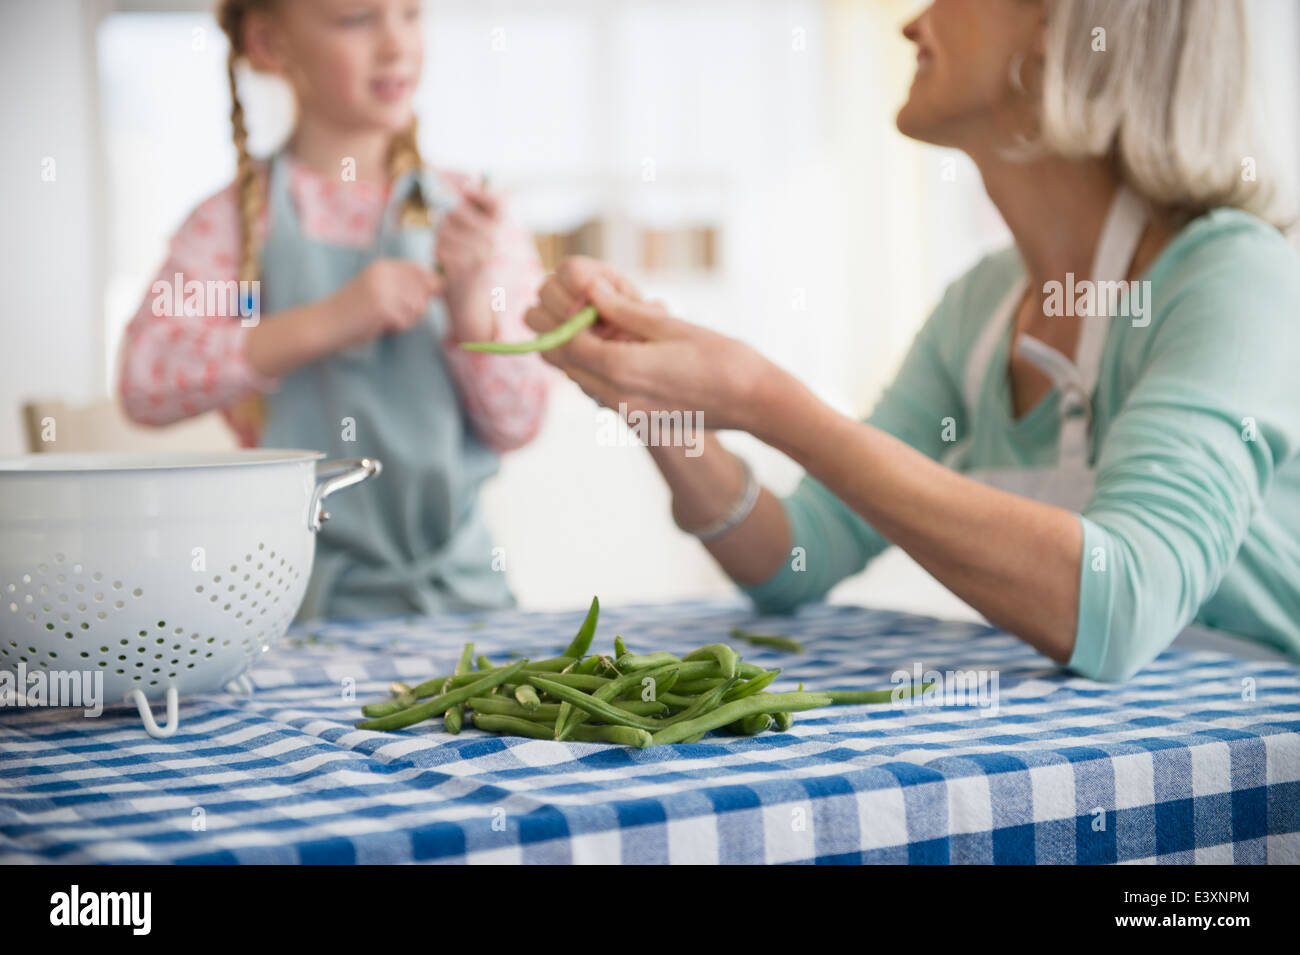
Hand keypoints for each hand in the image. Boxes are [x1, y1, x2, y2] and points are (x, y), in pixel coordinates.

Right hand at [326, 258, 444, 350]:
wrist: (324, 324)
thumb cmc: (354, 311)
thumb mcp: (378, 288)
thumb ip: (404, 285)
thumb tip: (440, 285)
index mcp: (383, 265)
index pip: (422, 271)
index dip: (425, 288)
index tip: (410, 301)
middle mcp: (384, 273)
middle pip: (424, 291)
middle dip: (417, 307)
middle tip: (396, 315)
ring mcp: (383, 290)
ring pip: (418, 307)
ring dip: (407, 319)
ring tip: (385, 320)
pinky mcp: (382, 308)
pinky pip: (406, 321)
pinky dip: (396, 328)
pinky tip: (379, 326)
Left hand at [437, 183, 503, 342]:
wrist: (471, 307)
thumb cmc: (468, 270)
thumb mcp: (476, 242)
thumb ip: (473, 216)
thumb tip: (467, 183)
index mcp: (499, 231)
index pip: (496, 201)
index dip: (480, 192)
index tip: (465, 190)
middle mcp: (493, 239)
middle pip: (456, 213)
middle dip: (445, 225)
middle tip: (449, 241)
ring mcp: (481, 253)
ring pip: (444, 231)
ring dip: (438, 243)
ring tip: (448, 256)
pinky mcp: (467, 267)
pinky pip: (440, 249)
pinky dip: (437, 257)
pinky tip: (445, 266)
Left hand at [525, 256, 771, 433]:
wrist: (753, 401)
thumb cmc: (721, 357)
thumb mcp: (670, 325)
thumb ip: (625, 311)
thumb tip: (591, 290)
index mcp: (624, 369)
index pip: (570, 344)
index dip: (557, 320)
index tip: (552, 299)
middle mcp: (619, 397)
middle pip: (569, 367)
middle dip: (559, 338)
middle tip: (557, 310)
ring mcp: (628, 413)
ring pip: (584, 382)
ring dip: (577, 355)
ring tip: (583, 324)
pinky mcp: (639, 419)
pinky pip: (603, 393)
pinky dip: (597, 370)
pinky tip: (610, 349)